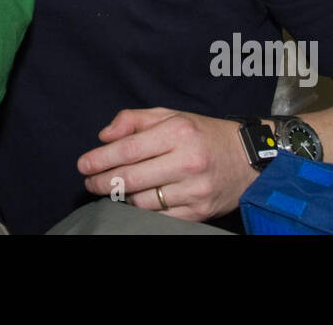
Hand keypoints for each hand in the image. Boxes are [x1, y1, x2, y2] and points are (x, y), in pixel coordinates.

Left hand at [77, 107, 259, 220]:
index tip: (83, 164)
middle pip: (132, 178)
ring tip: (114, 190)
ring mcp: (194, 189)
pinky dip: (143, 211)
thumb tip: (104, 135)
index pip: (128, 149)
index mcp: (178, 132)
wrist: (250, 158)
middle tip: (89, 182)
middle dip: (103, 182)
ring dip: (122, 198)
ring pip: (143, 201)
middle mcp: (187, 161)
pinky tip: (136, 202)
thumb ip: (134, 120)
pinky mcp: (200, 212)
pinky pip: (161, 217)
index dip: (100, 159)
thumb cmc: (203, 134)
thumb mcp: (171, 115)